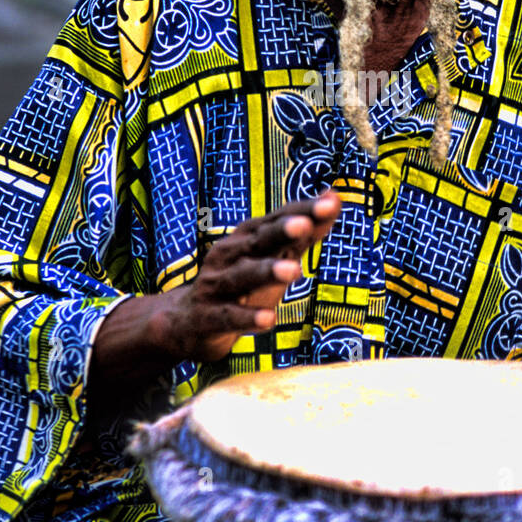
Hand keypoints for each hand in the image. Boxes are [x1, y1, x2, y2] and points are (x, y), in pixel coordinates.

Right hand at [88, 190, 340, 406]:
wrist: (186, 321)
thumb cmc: (239, 283)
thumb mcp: (272, 256)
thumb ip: (304, 233)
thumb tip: (335, 199)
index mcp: (247, 238)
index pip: (277, 219)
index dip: (303, 211)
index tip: (331, 202)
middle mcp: (230, 255)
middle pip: (258, 240)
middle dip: (281, 231)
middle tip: (304, 225)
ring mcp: (216, 285)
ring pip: (243, 276)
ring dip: (267, 272)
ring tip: (294, 270)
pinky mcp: (208, 317)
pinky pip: (229, 316)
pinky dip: (247, 317)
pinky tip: (269, 319)